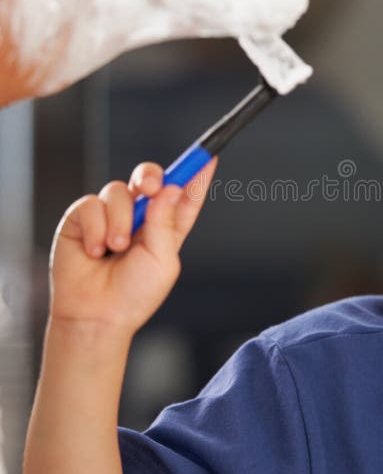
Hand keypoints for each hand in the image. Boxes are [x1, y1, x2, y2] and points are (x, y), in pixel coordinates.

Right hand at [49, 159, 216, 337]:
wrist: (95, 316)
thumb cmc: (134, 295)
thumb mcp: (162, 261)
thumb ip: (165, 223)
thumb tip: (170, 188)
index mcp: (166, 226)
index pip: (184, 194)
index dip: (196, 174)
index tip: (209, 156)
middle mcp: (139, 217)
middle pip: (149, 178)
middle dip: (150, 175)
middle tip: (150, 188)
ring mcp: (110, 215)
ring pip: (119, 191)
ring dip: (119, 221)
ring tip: (115, 249)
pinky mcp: (82, 219)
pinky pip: (91, 204)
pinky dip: (95, 228)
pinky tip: (95, 252)